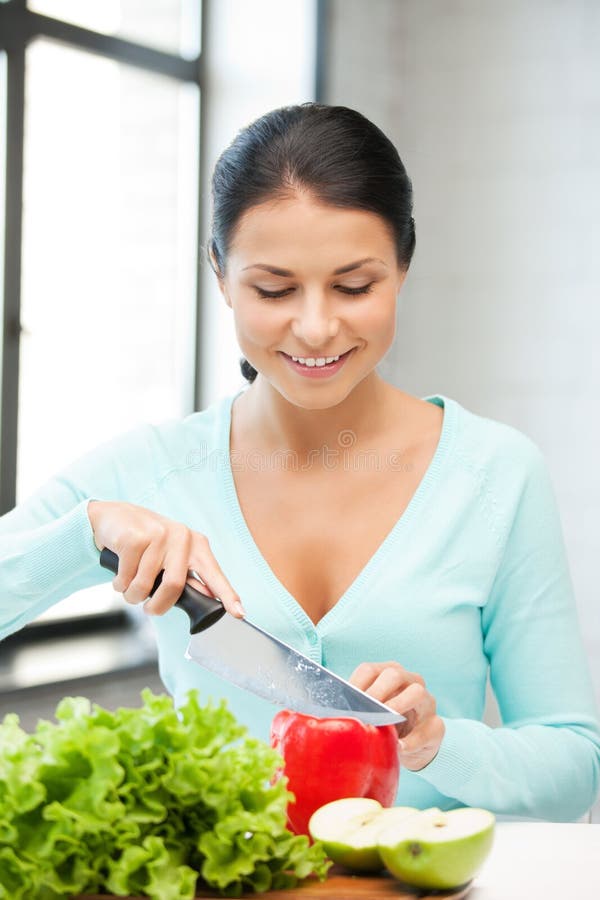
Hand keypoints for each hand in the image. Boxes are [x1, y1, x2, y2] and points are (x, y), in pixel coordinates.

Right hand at [87, 500, 244, 617]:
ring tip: (129, 585)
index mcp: (195, 543)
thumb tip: (208, 597)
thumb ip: (188, 576)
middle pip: (174, 587)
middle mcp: (180, 536)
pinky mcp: (134, 538)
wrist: (112, 518)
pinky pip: (126, 578)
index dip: (227, 595)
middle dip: (158, 606)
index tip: (239, 613)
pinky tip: (119, 574)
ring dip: (133, 595)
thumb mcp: (171, 556)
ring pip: (145, 586)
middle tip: (149, 608)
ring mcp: (157, 535)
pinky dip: (120, 584)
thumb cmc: (145, 542)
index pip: (213, 573)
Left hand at [349, 661, 444, 770]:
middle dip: (377, 691)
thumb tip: (332, 713)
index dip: (356, 683)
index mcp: (388, 674)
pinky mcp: (437, 725)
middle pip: (394, 674)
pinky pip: (427, 729)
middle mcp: (410, 681)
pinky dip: (412, 740)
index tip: (345, 700)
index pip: (370, 669)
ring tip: (385, 723)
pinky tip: (399, 746)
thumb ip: (357, 709)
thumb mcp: (371, 714)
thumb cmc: (385, 725)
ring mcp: (427, 702)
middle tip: (364, 710)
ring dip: (398, 705)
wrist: (412, 747)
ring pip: (417, 692)